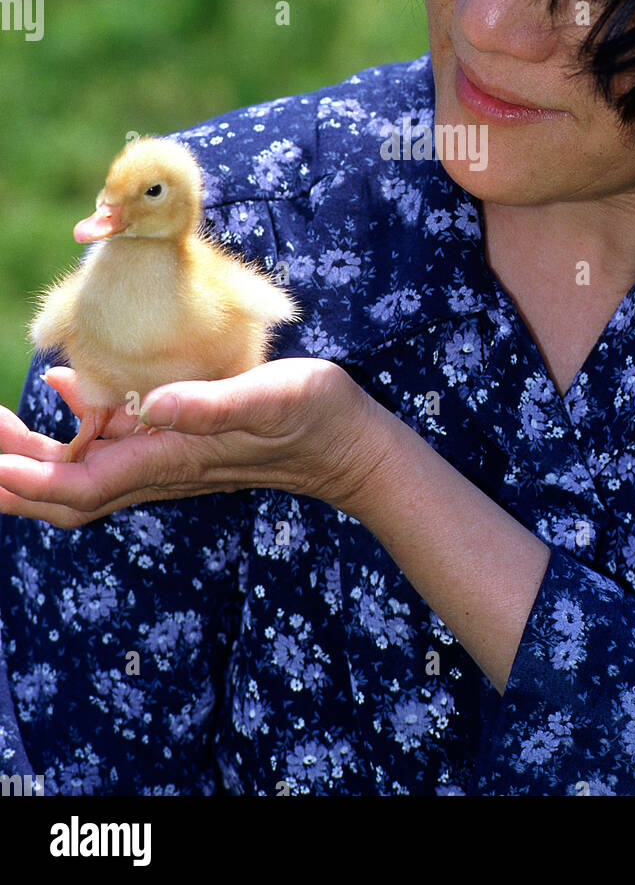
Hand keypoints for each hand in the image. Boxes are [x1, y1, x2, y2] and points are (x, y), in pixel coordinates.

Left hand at [0, 359, 394, 528]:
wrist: (351, 448)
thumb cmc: (316, 417)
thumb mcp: (268, 397)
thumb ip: (211, 404)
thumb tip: (153, 404)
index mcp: (171, 458)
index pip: (78, 487)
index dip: (25, 479)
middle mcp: (160, 469)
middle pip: (65, 494)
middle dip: (12, 477)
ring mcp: (168, 462)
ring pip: (82, 477)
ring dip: (32, 460)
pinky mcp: (180, 446)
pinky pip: (111, 451)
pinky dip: (74, 431)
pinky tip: (66, 390)